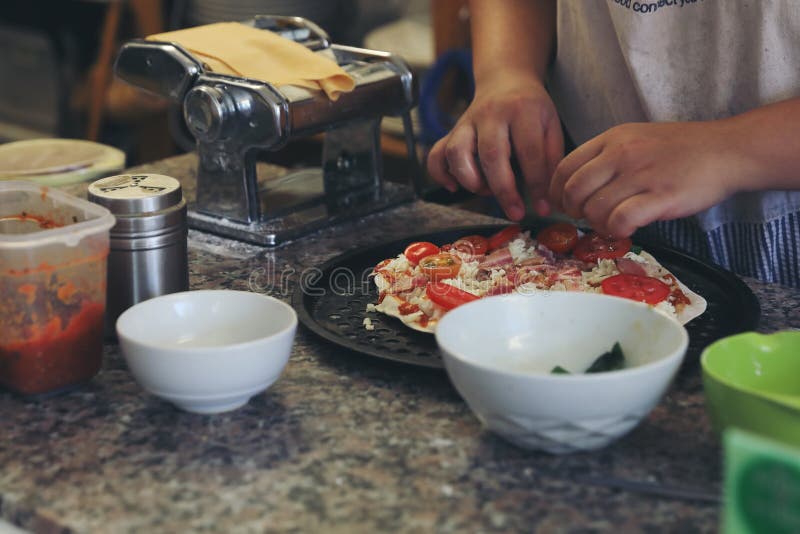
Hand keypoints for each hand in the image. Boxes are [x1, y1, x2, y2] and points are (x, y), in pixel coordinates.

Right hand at [426, 73, 563, 219]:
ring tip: (485, 192)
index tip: (542, 207)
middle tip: (515, 212)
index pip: (529, 152)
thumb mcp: (551, 126)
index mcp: (523, 110)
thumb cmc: (531, 108)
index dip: (536, 184)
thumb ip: (551, 160)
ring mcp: (467, 122)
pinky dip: (440, 174)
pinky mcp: (452, 131)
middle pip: (491, 155)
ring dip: (470, 180)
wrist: (506, 78)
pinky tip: (454, 187)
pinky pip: (436, 153)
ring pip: (457, 152)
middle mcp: (491, 114)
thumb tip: (550, 201)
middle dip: (503, 190)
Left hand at [548, 121, 745, 236]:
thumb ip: (606, 159)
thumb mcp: (636, 140)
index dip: (556, 192)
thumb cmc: (681, 150)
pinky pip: (620, 220)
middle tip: (588, 217)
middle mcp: (621, 154)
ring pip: (594, 209)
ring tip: (613, 223)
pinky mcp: (660, 197)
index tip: (563, 205)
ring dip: (598, 224)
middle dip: (573, 211)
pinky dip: (617, 231)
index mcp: (612, 139)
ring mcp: (640, 175)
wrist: (726, 150)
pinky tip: (629, 228)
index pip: (563, 167)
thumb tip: (578, 188)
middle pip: (572, 191)